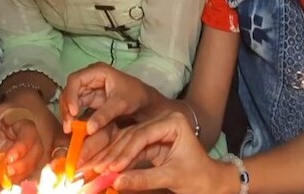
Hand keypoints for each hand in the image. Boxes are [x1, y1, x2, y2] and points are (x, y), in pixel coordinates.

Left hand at [0, 98, 57, 185]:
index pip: (28, 129)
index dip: (24, 144)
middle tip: (7, 171)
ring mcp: (12, 149)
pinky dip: (7, 180)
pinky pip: (15, 173)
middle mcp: (16, 133)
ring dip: (17, 174)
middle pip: (35, 148)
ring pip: (28, 163)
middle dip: (25, 163)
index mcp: (11, 116)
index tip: (9, 157)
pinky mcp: (5, 163)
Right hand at [62, 62, 153, 134]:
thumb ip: (104, 115)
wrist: (146, 103)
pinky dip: (74, 118)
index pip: (76, 80)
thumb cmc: (136, 96)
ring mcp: (89, 90)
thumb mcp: (121, 104)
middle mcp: (90, 78)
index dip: (71, 95)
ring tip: (69, 130)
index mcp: (98, 71)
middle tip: (68, 126)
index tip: (73, 112)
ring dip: (68, 114)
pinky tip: (74, 130)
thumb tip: (88, 129)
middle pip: (70, 90)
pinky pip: (77, 108)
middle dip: (67, 108)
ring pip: (71, 100)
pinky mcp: (90, 101)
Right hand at [85, 111, 233, 193]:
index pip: (143, 135)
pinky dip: (116, 160)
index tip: (109, 167)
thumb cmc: (198, 177)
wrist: (210, 181)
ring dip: (110, 156)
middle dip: (112, 154)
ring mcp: (155, 129)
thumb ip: (144, 179)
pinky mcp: (149, 141)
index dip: (124, 152)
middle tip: (93, 167)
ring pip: (126, 141)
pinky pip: (129, 149)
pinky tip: (102, 167)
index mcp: (173, 122)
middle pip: (131, 136)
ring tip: (93, 168)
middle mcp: (162, 120)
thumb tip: (116, 182)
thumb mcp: (172, 178)